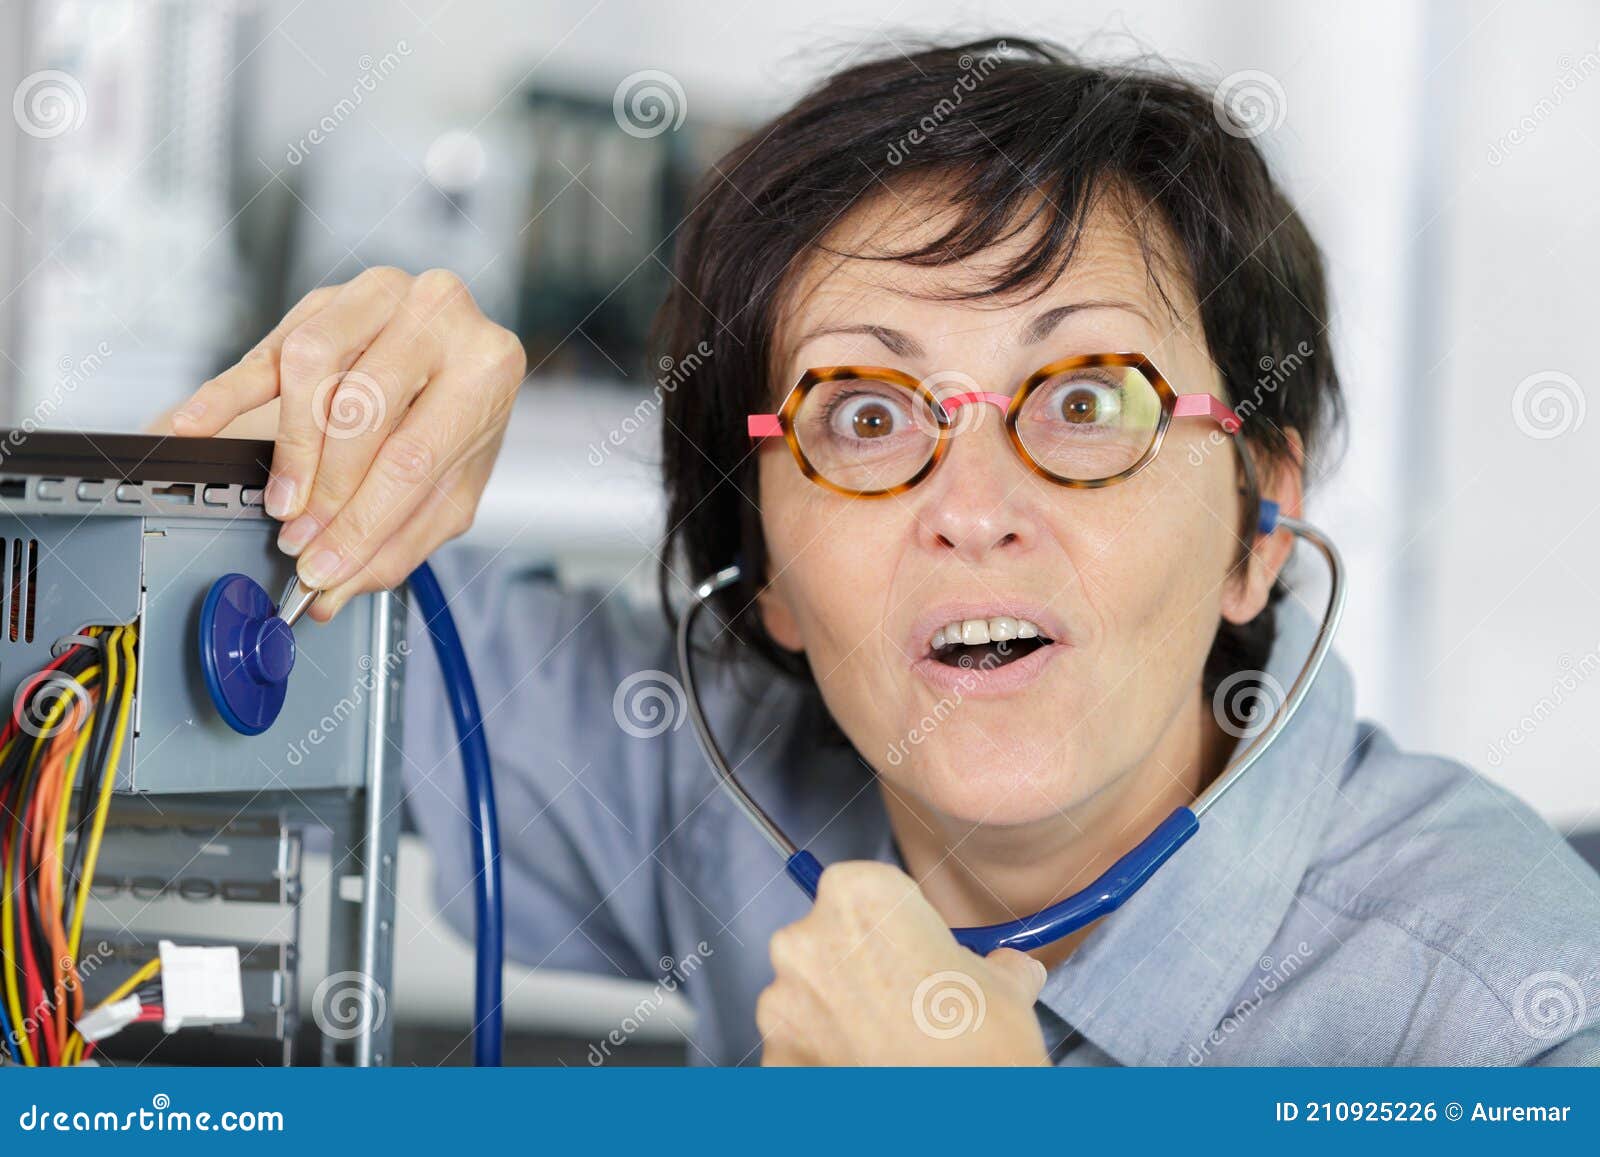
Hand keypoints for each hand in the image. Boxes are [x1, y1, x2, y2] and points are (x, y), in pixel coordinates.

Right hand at [167, 267, 524, 620]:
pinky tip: (196, 427)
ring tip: (284, 498)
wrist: (462, 364)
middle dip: (324, 489)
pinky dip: (225, 392)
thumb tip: (332, 588)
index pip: (411, 456)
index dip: (358, 521)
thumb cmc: (461, 426)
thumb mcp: (451, 493)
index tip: (322, 563)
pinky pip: (268, 348)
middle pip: (360, 410)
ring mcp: (382, 296)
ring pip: (311, 365)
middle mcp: (440, 316)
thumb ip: (397, 543)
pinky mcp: (328, 300)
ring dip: (289, 446)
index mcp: (487, 368)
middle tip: (301, 536)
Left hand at [757, 861, 1049, 1065]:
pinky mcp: (773, 1059)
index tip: (918, 952)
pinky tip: (867, 1072)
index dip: (898, 925)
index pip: (870, 893)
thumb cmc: (979, 1049)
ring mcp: (781, 1003)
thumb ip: (994, 964)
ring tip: (890, 1046)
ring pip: (809, 996)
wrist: (961, 1125)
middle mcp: (805, 940)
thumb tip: (1009, 969)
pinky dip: (825, 1059)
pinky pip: (799, 1047)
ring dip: (839, 1014)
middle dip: (861, 968)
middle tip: (907, 1004)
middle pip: (829, 941)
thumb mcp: (1005, 985)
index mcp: (857, 895)